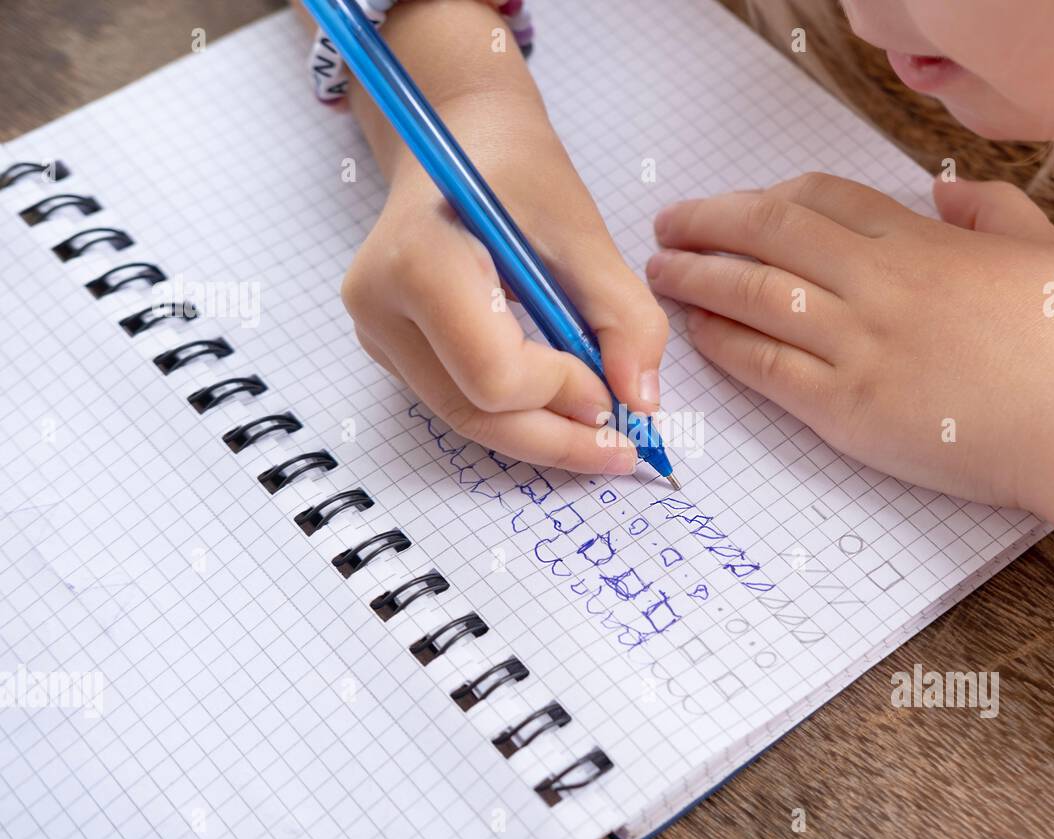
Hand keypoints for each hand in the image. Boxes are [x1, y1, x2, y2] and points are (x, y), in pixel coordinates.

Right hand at [339, 3, 665, 475]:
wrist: (462, 140)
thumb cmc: (520, 173)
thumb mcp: (585, 233)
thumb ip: (623, 317)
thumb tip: (641, 403)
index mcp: (417, 261)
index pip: (493, 371)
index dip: (562, 393)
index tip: (614, 390)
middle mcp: (378, 306)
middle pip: (473, 411)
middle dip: (556, 438)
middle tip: (623, 449)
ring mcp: (377, 333)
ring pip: (465, 419)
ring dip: (540, 436)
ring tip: (603, 440)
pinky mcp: (391, 350)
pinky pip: (459, 404)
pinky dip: (517, 418)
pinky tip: (564, 412)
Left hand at [647, 173, 1053, 511]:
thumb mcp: (1044, 248)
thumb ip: (991, 208)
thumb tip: (946, 187)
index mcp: (923, 242)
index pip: (822, 197)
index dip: (767, 196)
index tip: (737, 204)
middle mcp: (879, 284)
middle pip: (771, 233)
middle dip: (708, 222)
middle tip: (668, 226)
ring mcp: (858, 345)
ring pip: (755, 294)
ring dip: (698, 278)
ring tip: (663, 273)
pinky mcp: (846, 408)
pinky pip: (766, 367)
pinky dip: (725, 344)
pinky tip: (698, 333)